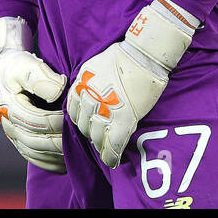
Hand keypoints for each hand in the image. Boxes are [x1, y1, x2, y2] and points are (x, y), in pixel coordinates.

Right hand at [0, 17, 67, 172]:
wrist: (4, 71)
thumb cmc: (18, 67)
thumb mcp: (26, 65)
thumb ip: (41, 77)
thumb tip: (59, 91)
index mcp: (8, 105)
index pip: (34, 120)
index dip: (54, 121)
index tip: (72, 116)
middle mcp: (7, 124)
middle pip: (33, 141)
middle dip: (58, 142)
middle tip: (79, 139)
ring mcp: (12, 134)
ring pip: (33, 152)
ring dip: (55, 155)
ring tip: (76, 151)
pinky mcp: (18, 140)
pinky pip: (33, 157)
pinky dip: (49, 162)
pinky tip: (65, 161)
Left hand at [66, 0, 196, 167]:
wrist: (143, 55)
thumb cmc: (124, 56)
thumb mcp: (94, 66)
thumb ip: (88, 83)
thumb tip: (90, 95)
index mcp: (81, 85)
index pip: (74, 112)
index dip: (82, 119)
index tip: (90, 123)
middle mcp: (89, 100)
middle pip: (84, 126)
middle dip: (91, 132)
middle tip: (101, 134)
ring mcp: (105, 112)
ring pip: (97, 137)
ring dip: (101, 143)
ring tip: (107, 146)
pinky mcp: (122, 121)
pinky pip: (112, 145)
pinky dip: (111, 156)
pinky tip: (113, 161)